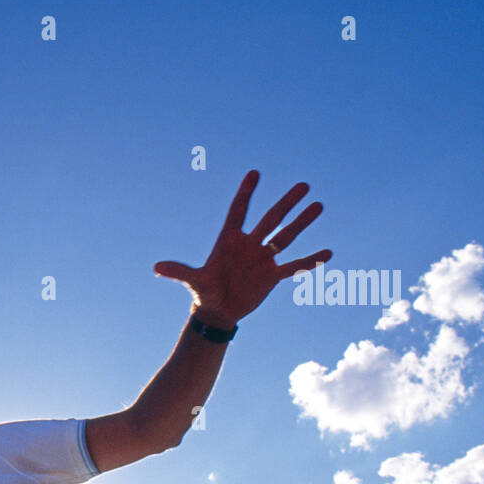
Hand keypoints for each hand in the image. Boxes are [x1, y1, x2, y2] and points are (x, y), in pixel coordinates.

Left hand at [154, 170, 331, 327]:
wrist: (218, 310)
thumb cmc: (205, 291)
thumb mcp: (193, 281)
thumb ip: (179, 271)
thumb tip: (155, 268)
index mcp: (230, 240)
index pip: (239, 211)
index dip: (246, 193)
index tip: (254, 173)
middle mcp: (250, 244)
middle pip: (271, 219)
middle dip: (287, 203)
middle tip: (304, 185)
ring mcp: (263, 258)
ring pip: (286, 237)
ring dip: (302, 223)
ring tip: (319, 206)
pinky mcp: (272, 275)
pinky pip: (294, 266)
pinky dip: (310, 261)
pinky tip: (328, 253)